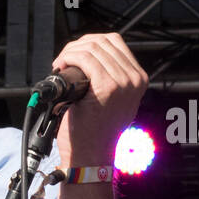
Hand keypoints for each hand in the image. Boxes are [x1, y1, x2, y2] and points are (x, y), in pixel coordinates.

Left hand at [50, 33, 147, 167]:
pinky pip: (86, 59)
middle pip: (102, 42)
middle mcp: (134, 79)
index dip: (89, 42)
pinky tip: (60, 67)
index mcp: (138, 79)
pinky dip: (69, 58)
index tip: (73, 54)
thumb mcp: (112, 101)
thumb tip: (88, 56)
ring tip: (60, 65)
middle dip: (77, 46)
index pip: (114, 42)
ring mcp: (123, 82)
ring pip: (92, 48)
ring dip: (70, 52)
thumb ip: (109, 78)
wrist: (90, 156)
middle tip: (62, 60)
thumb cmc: (94, 133)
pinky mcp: (107, 87)